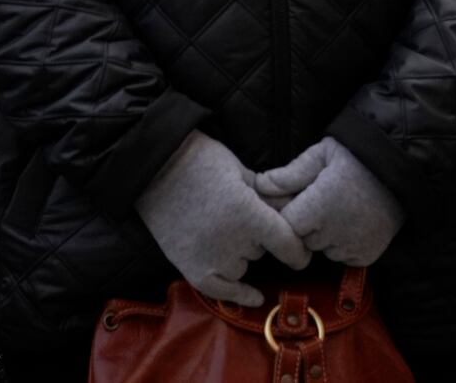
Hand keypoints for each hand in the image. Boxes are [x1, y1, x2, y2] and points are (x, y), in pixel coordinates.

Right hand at [136, 131, 309, 306]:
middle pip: (262, 251)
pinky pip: (220, 291)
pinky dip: (237, 294)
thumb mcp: (241, 170)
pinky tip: (253, 297)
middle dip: (259, 238)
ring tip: (223, 230)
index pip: (288, 245)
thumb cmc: (199, 159)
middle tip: (240, 217)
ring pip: (242, 266)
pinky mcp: (189, 266)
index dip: (299, 250)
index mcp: (248, 213)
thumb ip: (267, 196)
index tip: (303, 252)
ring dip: (241, 253)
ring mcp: (209, 257)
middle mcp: (232, 241)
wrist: (152, 165)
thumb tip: (294, 212)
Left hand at [254, 138, 404, 267]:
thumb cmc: (355, 157)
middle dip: (303, 223)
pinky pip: (342, 256)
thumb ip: (288, 175)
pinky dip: (341, 244)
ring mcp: (351, 248)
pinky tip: (349, 222)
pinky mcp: (366, 256)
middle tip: (318, 200)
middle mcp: (333, 234)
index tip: (295, 197)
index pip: (284, 224)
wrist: (401, 170)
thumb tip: (259, 186)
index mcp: (316, 209)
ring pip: (321, 249)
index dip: (286, 211)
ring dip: (321, 236)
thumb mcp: (319, 155)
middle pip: (301, 238)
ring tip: (336, 209)